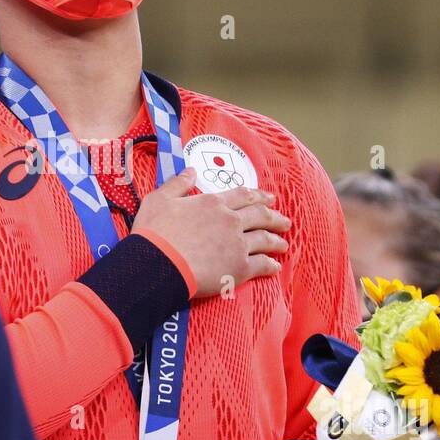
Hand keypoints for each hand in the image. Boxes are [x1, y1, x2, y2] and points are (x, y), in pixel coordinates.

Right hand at [133, 169, 289, 297]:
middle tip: (285, 221)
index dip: (258, 195)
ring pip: (265, 239)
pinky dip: (270, 265)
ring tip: (283, 244)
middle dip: (274, 217)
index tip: (269, 198)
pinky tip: (275, 266)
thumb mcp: (159, 199)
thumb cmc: (154, 232)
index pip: (242, 195)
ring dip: (276, 241)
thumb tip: (191, 170)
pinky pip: (261, 265)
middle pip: (260, 216)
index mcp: (213, 202)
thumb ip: (178, 184)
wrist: (156, 264)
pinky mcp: (239, 268)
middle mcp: (230, 220)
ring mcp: (237, 244)